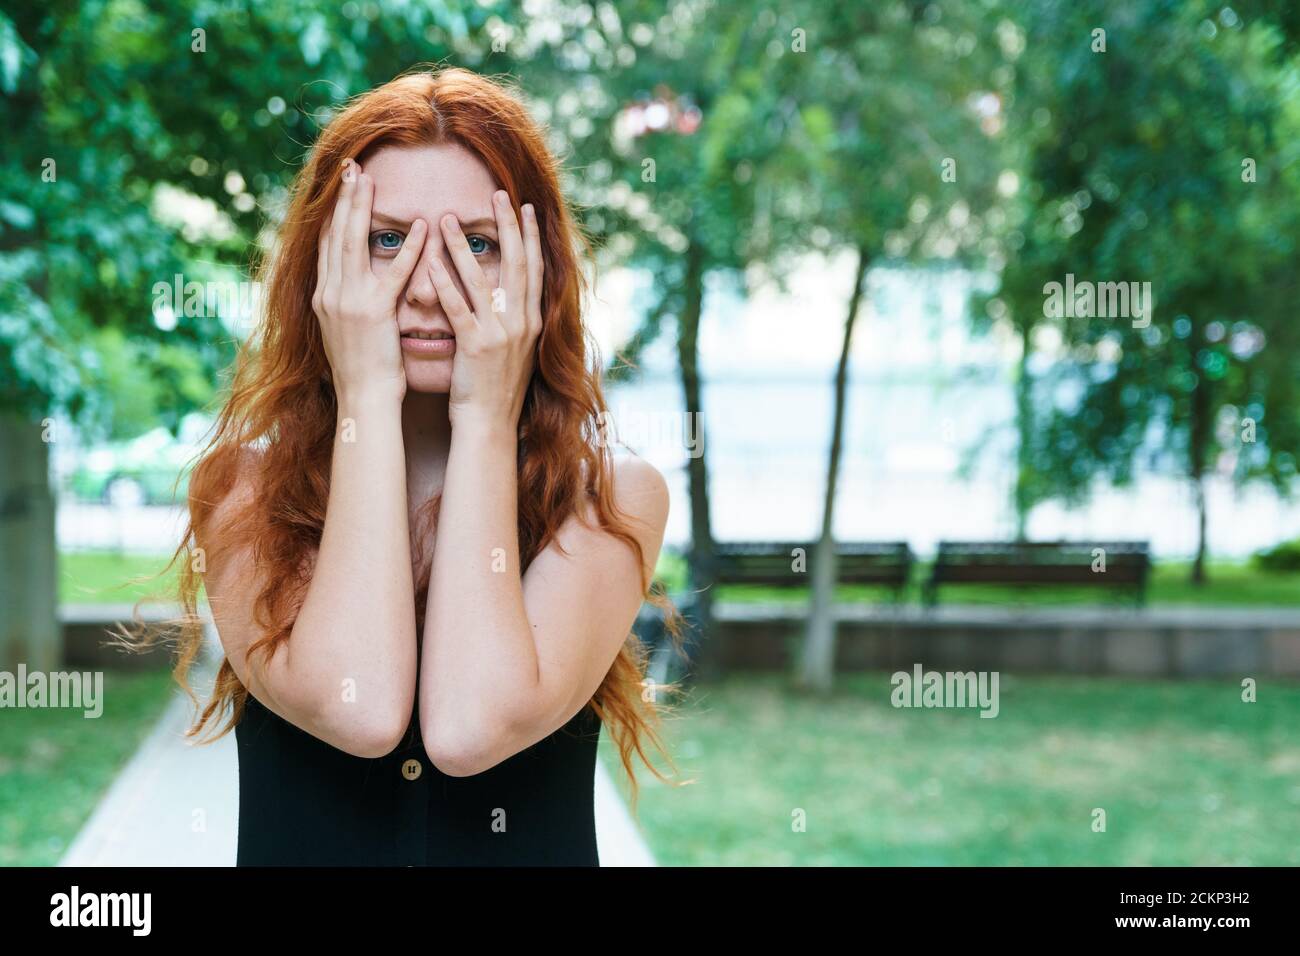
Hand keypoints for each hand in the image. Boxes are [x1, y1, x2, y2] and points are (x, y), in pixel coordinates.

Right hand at [312, 158, 427, 404]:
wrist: (363, 401)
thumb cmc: (363, 371)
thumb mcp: (346, 330)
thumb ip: (347, 302)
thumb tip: (352, 285)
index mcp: (324, 297)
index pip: (325, 244)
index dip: (331, 212)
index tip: (339, 186)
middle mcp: (330, 294)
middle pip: (333, 234)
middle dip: (342, 199)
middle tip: (350, 167)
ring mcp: (348, 301)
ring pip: (353, 243)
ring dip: (361, 208)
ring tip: (369, 179)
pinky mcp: (374, 313)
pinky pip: (394, 273)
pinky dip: (408, 248)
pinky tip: (422, 226)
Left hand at [427, 189, 543, 429]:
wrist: (490, 424)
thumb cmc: (497, 388)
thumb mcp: (515, 349)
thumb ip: (514, 319)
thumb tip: (508, 293)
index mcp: (532, 320)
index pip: (534, 268)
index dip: (530, 236)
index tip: (525, 207)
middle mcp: (521, 322)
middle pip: (517, 264)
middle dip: (508, 227)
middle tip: (499, 194)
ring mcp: (501, 334)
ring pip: (483, 279)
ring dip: (463, 245)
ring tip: (446, 217)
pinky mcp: (476, 346)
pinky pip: (458, 308)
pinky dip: (444, 282)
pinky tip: (430, 262)